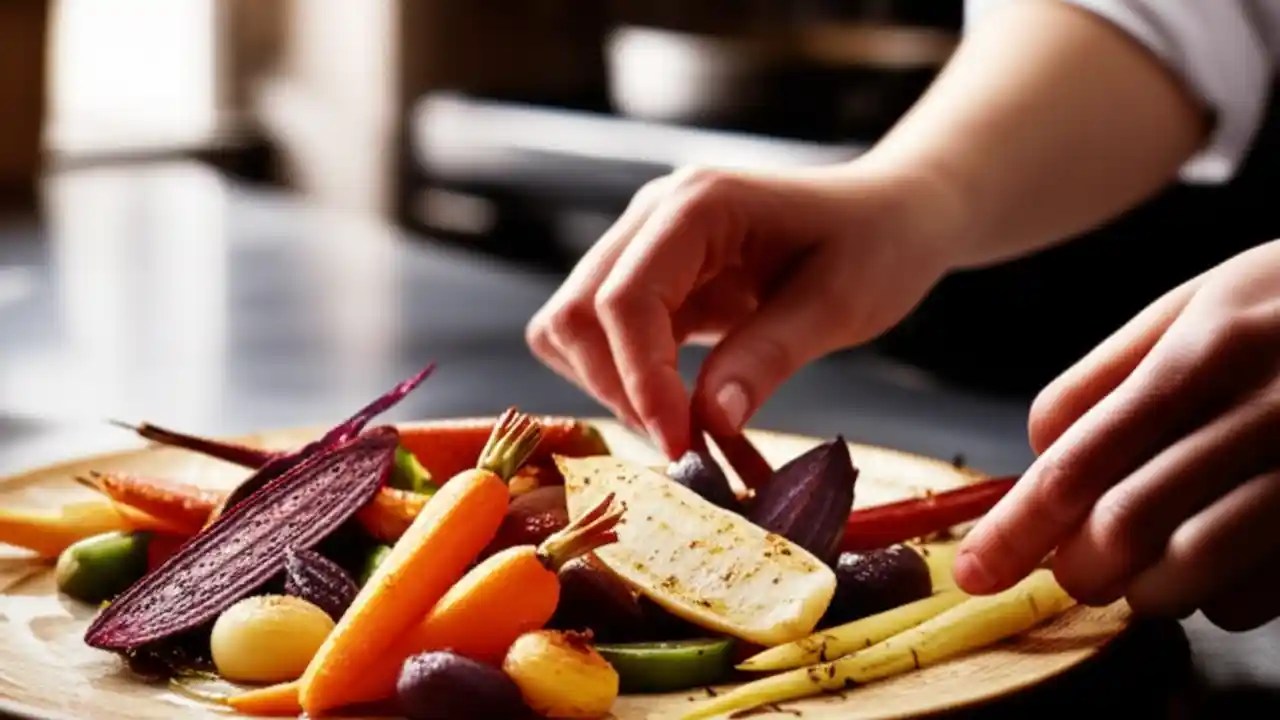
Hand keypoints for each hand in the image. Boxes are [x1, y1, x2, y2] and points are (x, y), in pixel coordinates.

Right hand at [526, 164, 962, 457]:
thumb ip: (770, 355)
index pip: (624, 298)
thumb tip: (709, 420)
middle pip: (575, 314)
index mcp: (697, 206)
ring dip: (613, 389)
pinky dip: (628, 384)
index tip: (681, 443)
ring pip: (571, 329)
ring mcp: (643, 246)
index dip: (640, 380)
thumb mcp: (840, 303)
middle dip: (618, 390)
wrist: (889, 216)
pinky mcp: (649, 279)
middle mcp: (652, 218)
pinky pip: (603, 339)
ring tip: (683, 427)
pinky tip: (682, 409)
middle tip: (684, 445)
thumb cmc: (877, 244)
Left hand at [956, 240, 1279, 630]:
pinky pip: (1257, 597)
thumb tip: (1036, 453)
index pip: (1077, 461)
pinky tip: (1217, 560)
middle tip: (1068, 567)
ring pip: (1188, 577)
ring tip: (1139, 569)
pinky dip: (1215, 598)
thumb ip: (1108, 374)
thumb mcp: (1198, 305)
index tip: (975, 568)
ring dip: (1141, 591)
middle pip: (1121, 529)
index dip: (1013, 528)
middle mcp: (1267, 412)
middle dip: (1074, 567)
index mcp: (1207, 349)